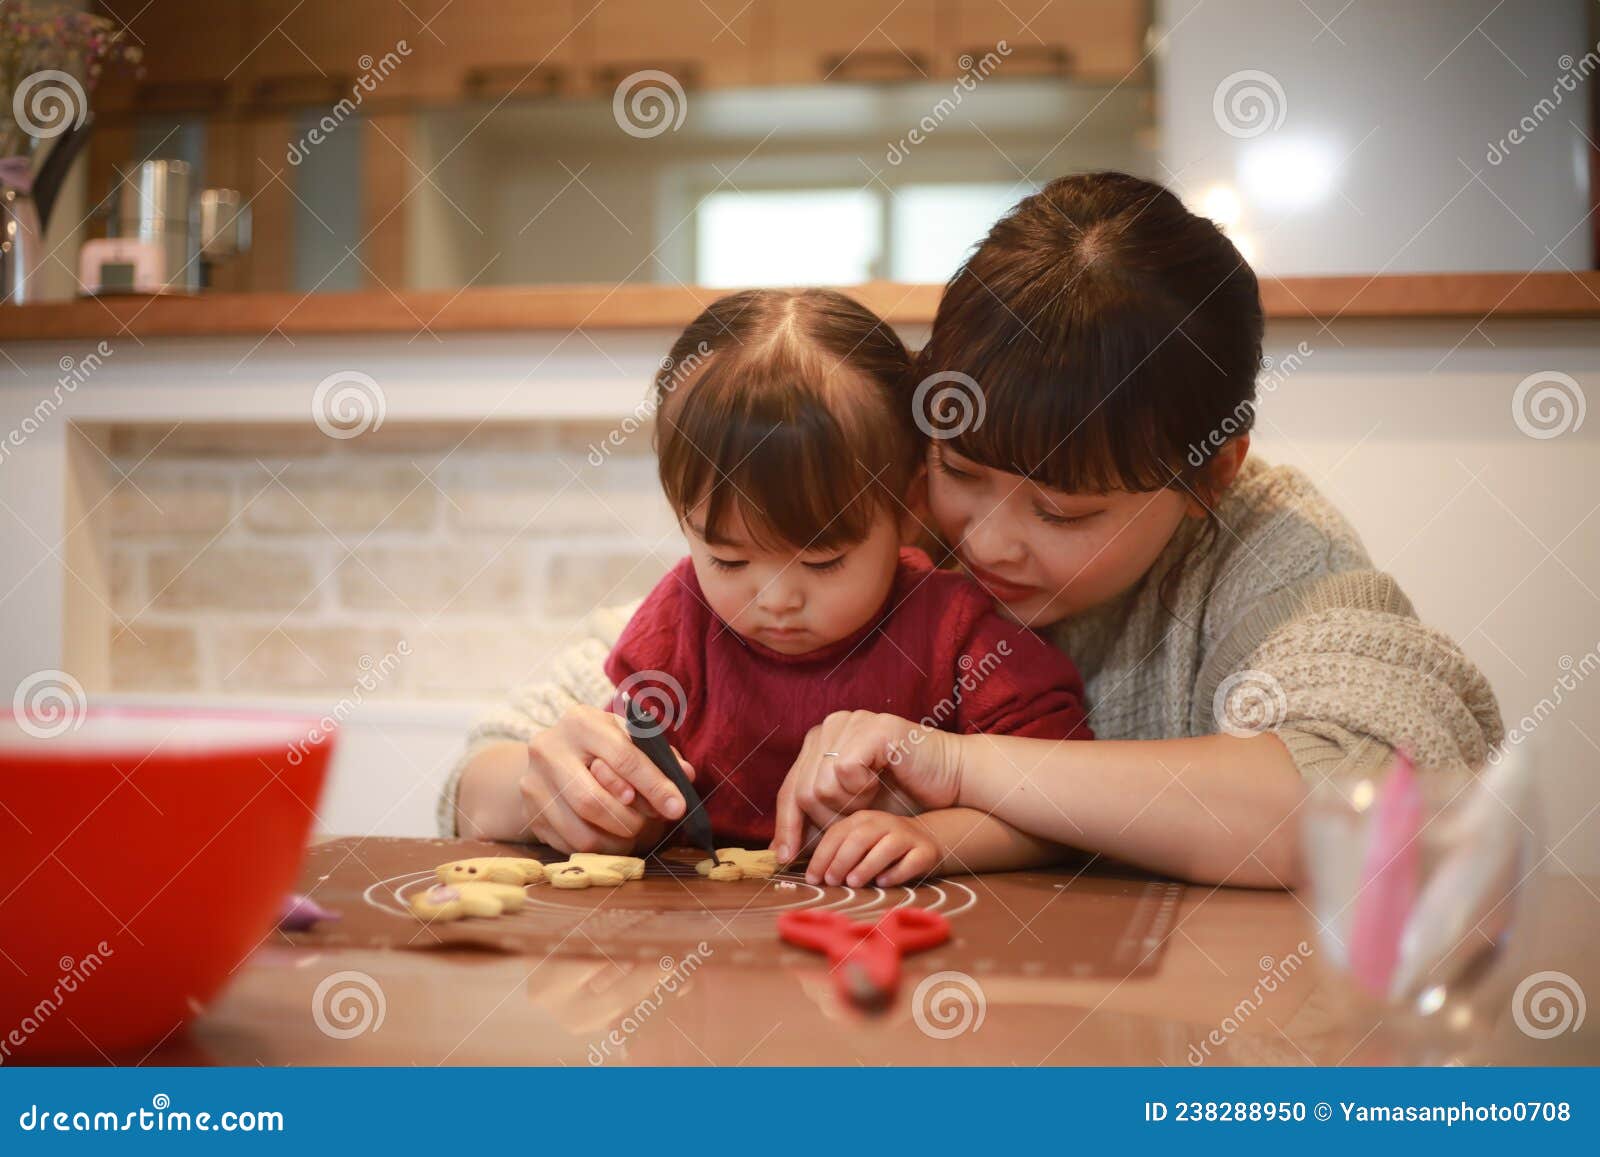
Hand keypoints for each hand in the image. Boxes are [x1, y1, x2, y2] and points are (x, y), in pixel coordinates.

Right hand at [520, 704, 694, 852]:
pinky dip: (600, 850)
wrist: (549, 758)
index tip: (677, 807)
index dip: (654, 785)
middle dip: (631, 820)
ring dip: (617, 841)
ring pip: (581, 831)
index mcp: (580, 722)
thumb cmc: (601, 746)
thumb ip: (657, 754)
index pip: (622, 757)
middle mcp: (549, 749)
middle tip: (651, 824)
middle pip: (593, 800)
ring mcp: (533, 783)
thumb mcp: (627, 737)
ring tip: (634, 834)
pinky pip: (571, 845)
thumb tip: (684, 775)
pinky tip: (612, 839)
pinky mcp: (530, 813)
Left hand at [772, 710, 962, 862]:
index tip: (786, 857)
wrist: (953, 778)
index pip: (790, 787)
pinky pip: (843, 770)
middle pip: (802, 790)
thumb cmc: (905, 793)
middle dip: (825, 821)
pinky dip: (861, 789)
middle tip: (854, 822)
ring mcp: (851, 722)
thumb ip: (820, 814)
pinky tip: (879, 784)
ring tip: (871, 800)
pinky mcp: (871, 727)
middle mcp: (831, 725)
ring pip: (820, 784)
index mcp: (821, 740)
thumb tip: (779, 848)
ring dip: (847, 806)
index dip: (786, 825)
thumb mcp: (853, 807)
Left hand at [805, 810, 942, 886]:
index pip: (837, 834)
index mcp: (863, 819)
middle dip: (841, 861)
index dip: (822, 856)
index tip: (813, 878)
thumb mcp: (860, 844)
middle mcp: (884, 823)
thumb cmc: (882, 847)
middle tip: (832, 882)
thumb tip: (814, 876)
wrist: (927, 839)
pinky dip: (895, 873)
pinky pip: (910, 862)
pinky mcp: (925, 851)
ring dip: (866, 866)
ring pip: (886, 848)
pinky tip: (882, 883)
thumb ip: (839, 853)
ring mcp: (907, 836)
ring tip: (852, 883)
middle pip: (860, 838)